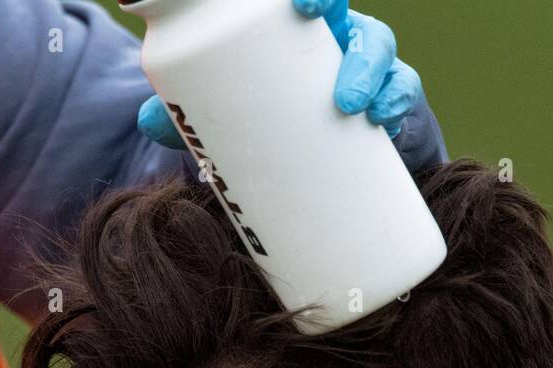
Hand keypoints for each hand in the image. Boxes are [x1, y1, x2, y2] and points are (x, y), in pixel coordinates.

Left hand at [138, 0, 424, 145]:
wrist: (321, 167)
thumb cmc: (270, 122)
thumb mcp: (224, 116)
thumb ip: (186, 114)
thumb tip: (148, 120)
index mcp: (296, 32)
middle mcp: (336, 42)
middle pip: (347, 14)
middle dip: (337, 9)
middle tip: (315, 22)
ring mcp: (368, 72)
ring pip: (380, 50)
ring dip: (372, 70)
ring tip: (351, 104)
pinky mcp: (390, 106)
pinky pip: (404, 94)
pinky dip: (397, 103)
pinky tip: (386, 118)